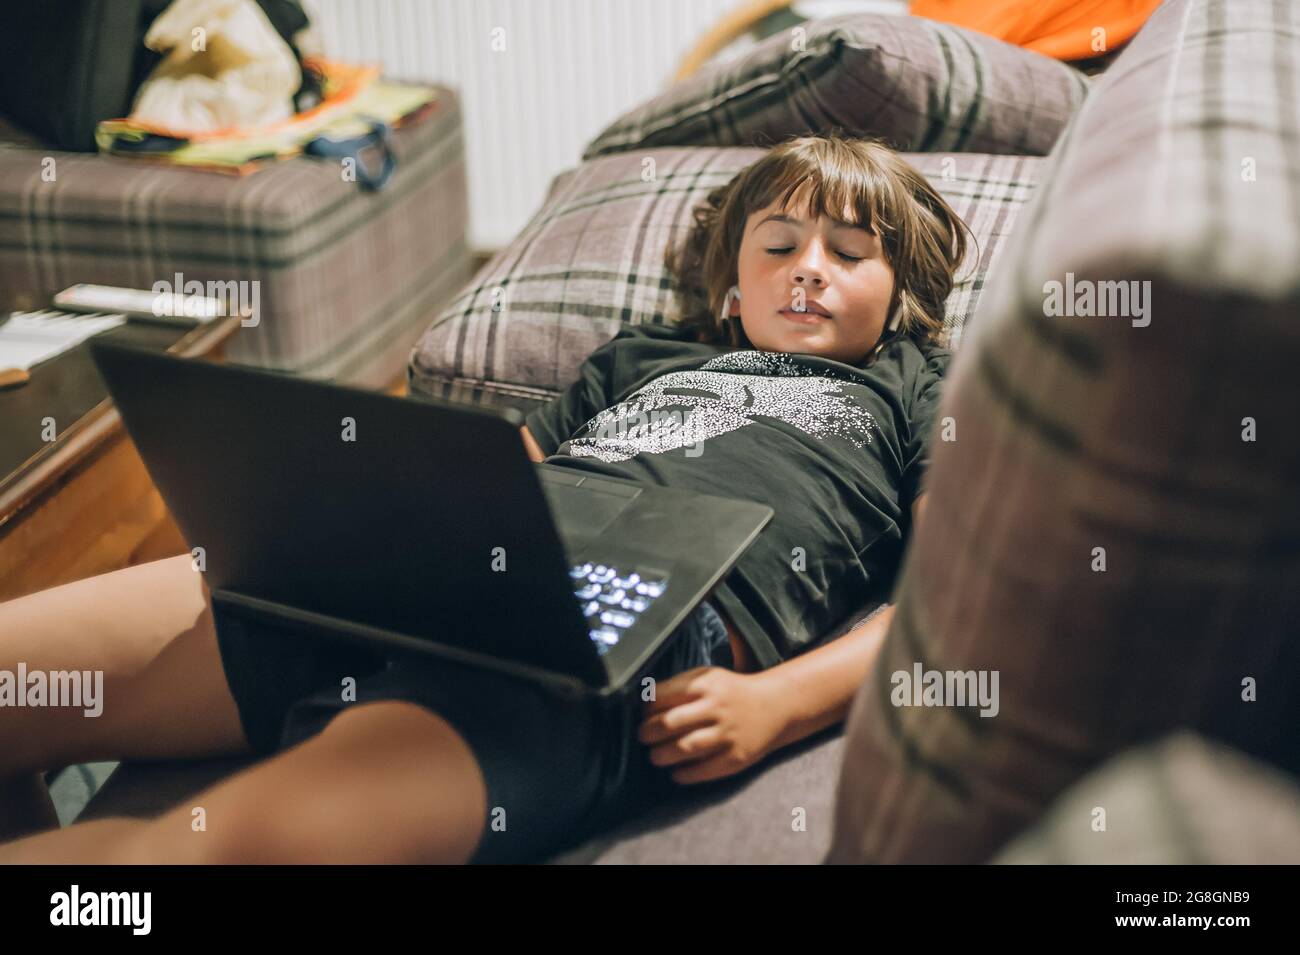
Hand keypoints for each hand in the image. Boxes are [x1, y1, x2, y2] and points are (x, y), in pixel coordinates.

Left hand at [638, 666, 784, 783]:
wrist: (774, 706)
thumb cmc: (730, 692)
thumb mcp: (707, 677)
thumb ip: (678, 687)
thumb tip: (643, 706)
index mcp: (705, 684)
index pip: (661, 697)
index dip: (646, 709)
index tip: (644, 715)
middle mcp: (716, 707)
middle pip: (669, 723)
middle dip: (648, 733)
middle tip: (644, 737)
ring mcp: (727, 733)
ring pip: (684, 748)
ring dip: (662, 755)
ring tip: (656, 756)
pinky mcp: (736, 756)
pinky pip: (704, 770)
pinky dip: (685, 774)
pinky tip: (676, 772)